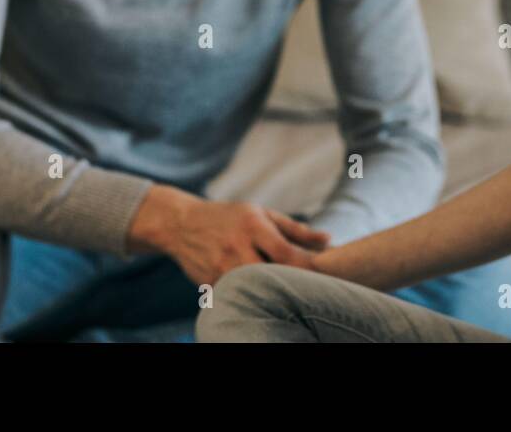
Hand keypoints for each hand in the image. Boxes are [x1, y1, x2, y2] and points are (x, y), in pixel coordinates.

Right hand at [129, 186, 329, 286]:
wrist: (182, 224)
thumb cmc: (230, 217)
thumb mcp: (261, 214)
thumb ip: (295, 229)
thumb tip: (328, 240)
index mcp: (252, 225)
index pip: (286, 253)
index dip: (307, 267)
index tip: (325, 274)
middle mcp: (236, 247)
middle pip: (273, 273)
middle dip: (292, 282)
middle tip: (311, 288)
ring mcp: (221, 268)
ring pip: (256, 288)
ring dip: (273, 291)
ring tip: (288, 291)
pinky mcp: (210, 284)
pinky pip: (238, 295)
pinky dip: (252, 296)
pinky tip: (262, 295)